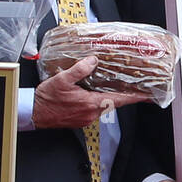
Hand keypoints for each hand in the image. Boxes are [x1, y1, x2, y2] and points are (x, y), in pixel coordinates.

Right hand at [32, 56, 146, 127]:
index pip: (119, 100)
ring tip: (112, 87)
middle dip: (122, 95)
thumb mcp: (62, 79)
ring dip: (108, 98)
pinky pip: (94, 110)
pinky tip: (94, 94)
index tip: (147, 96)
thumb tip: (93, 61)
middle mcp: (91, 113)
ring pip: (103, 106)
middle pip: (113, 103)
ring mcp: (86, 118)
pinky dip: (98, 102)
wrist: (34, 113)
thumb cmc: (46, 99)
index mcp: (90, 104)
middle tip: (132, 87)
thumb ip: (80, 69)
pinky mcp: (80, 120)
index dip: (135, 97)